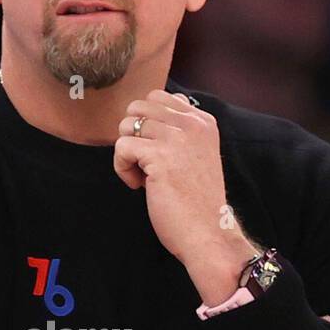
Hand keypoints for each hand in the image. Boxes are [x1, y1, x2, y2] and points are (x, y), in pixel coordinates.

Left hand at [114, 89, 250, 269]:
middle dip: (132, 134)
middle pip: (138, 107)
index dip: (146, 124)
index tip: (155, 151)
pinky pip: (121, 147)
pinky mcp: (159, 157)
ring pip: (126, 125)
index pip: (158, 97)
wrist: (208, 233)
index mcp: (202, 121)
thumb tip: (146, 115)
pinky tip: (139, 185)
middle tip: (144, 161)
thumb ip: (180, 131)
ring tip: (143, 175)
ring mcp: (176, 139)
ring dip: (128, 153)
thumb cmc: (198, 201)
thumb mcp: (197, 154)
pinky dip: (122, 169)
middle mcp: (191, 124)